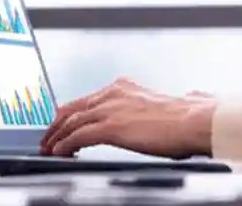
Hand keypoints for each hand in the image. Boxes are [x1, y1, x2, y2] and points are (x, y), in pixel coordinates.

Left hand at [40, 77, 215, 158]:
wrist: (194, 121)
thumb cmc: (189, 118)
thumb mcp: (167, 105)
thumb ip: (159, 105)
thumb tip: (186, 99)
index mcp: (125, 88)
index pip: (88, 100)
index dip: (71, 113)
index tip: (63, 124)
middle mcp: (113, 93)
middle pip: (73, 108)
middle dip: (57, 125)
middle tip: (47, 138)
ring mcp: (110, 109)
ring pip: (71, 122)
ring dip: (56, 137)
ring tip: (48, 149)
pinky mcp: (110, 126)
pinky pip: (78, 136)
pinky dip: (65, 145)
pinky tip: (59, 153)